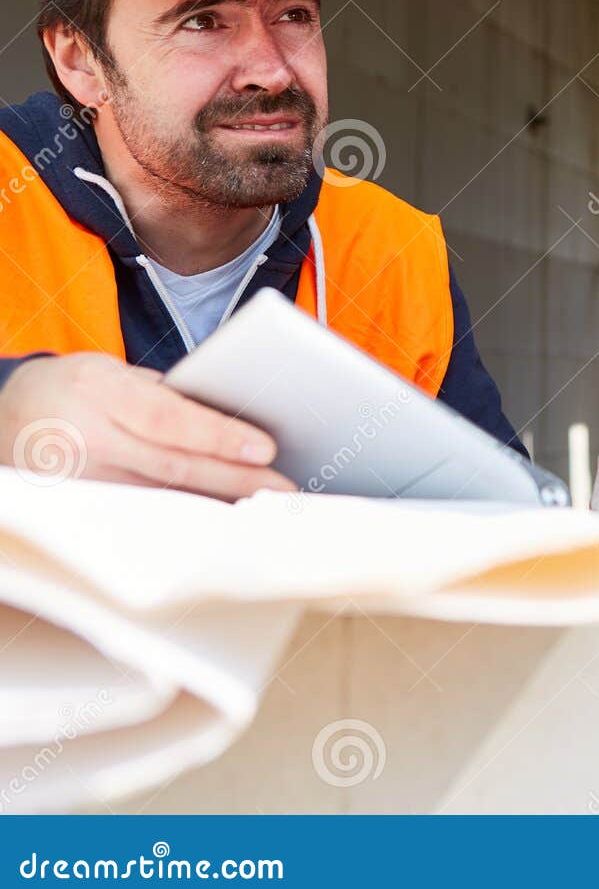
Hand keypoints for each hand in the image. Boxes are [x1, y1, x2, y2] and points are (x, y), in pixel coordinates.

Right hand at [0, 353, 295, 500]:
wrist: (4, 416)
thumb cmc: (73, 386)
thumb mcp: (113, 371)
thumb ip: (164, 394)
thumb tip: (231, 418)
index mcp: (97, 391)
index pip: (168, 419)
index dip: (218, 436)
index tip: (264, 448)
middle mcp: (85, 437)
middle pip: (172, 465)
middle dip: (234, 479)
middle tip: (281, 487)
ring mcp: (80, 479)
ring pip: (161, 496)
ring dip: (217, 503)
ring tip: (263, 506)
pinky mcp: (80, 506)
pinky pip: (144, 511)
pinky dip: (186, 515)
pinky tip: (220, 517)